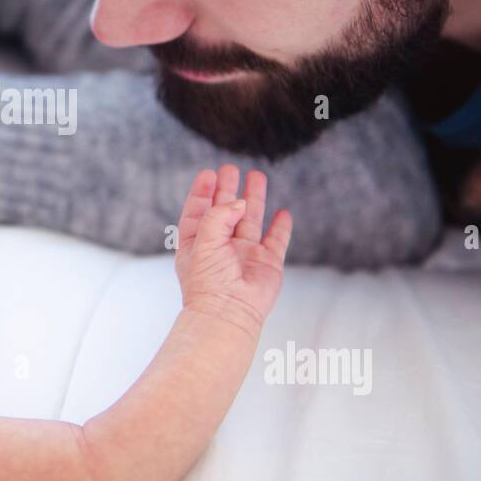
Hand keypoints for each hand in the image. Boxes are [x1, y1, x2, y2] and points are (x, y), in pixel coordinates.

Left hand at [174, 165, 292, 331]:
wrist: (228, 312)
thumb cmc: (208, 281)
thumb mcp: (203, 239)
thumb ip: (219, 214)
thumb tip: (240, 203)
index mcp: (197, 243)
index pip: (199, 211)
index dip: (203, 191)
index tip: (209, 173)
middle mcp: (220, 247)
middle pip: (225, 211)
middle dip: (228, 189)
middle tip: (231, 168)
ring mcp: (244, 255)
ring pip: (251, 220)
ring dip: (254, 199)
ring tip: (257, 176)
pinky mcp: (267, 263)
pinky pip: (276, 240)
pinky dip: (280, 227)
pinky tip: (283, 213)